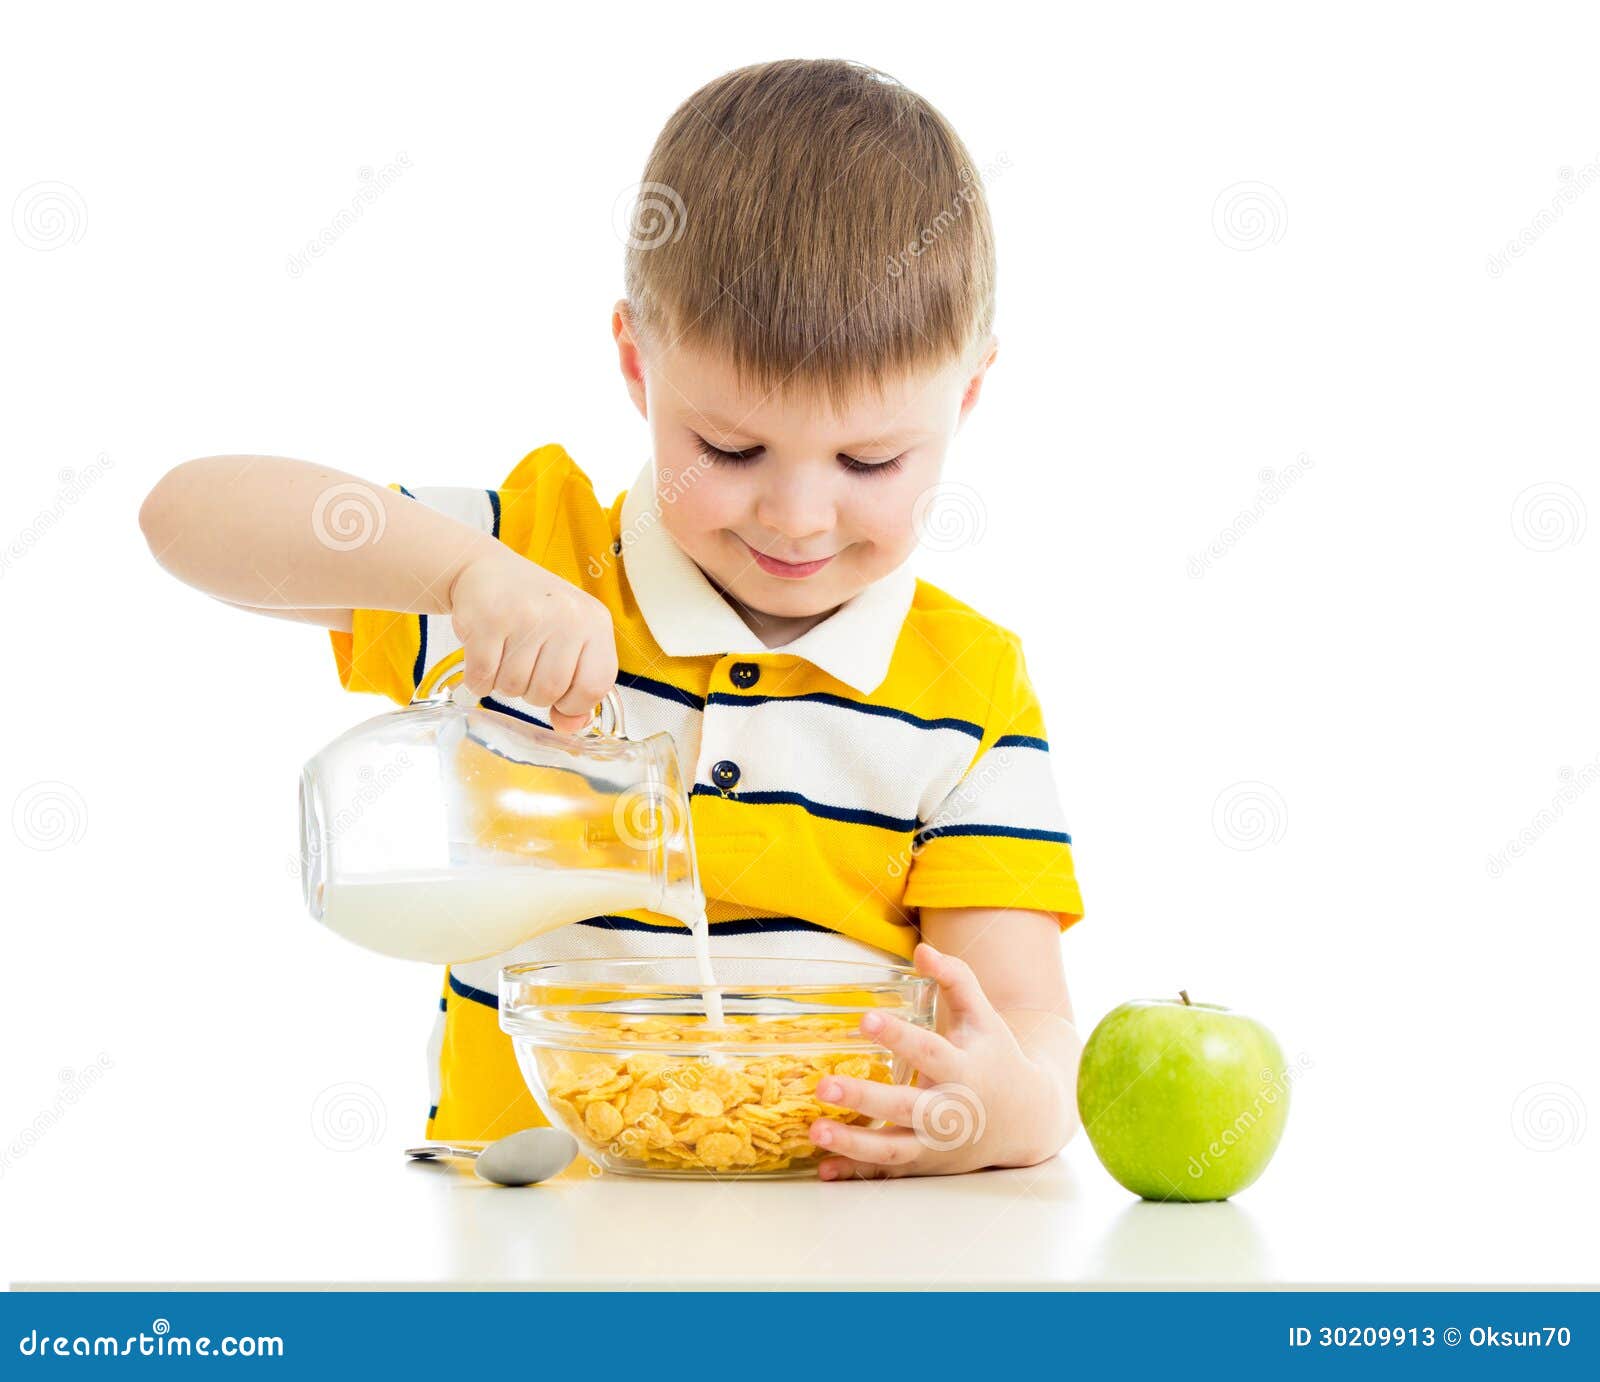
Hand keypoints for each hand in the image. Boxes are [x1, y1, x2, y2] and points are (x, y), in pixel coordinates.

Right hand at [447, 549, 617, 732]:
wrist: (486, 570)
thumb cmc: (533, 610)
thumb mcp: (570, 639)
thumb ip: (578, 685)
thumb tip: (570, 727)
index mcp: (595, 622)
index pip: (595, 685)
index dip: (573, 702)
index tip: (559, 694)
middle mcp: (567, 615)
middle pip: (549, 691)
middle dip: (531, 692)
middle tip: (524, 666)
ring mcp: (528, 615)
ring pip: (514, 687)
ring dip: (504, 683)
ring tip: (504, 654)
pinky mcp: (489, 618)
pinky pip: (483, 677)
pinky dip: (478, 679)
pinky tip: (484, 655)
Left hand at [809, 942, 1073, 1178]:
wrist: (1026, 1119)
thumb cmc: (996, 1058)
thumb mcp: (984, 1018)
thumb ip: (957, 980)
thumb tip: (922, 949)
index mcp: (963, 1070)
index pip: (929, 1052)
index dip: (898, 1036)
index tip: (866, 1019)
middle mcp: (949, 1112)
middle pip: (904, 1108)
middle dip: (865, 1099)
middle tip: (824, 1087)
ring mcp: (937, 1144)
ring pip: (892, 1150)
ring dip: (852, 1145)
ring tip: (814, 1131)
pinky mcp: (925, 1164)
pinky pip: (886, 1173)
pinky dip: (855, 1174)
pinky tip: (823, 1170)